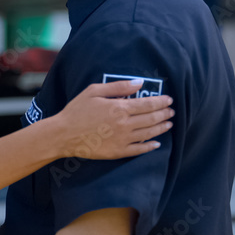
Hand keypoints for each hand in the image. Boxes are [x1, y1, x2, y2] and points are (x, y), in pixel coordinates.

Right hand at [52, 80, 172, 159]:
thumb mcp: (93, 91)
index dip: (161, 102)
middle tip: (171, 111)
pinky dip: (150, 147)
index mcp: (119, 108)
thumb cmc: (76, 111)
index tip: (169, 100)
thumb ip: (118, 87)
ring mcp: (122, 140)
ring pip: (149, 133)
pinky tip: (157, 144)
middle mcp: (124, 124)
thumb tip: (139, 83)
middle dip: (164, 114)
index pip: (148, 104)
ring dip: (161, 128)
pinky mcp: (118, 152)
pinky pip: (139, 150)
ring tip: (169, 124)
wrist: (63, 134)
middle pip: (152, 119)